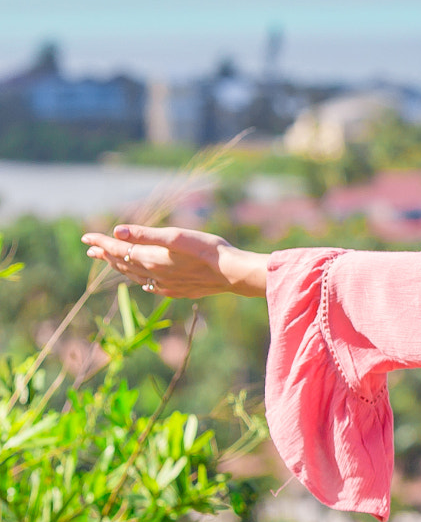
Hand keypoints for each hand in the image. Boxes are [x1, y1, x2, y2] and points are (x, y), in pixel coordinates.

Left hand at [81, 225, 267, 298]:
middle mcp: (154, 273)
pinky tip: (142, 281)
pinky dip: (140, 280)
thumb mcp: (176, 236)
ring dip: (119, 267)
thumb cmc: (208, 249)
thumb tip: (116, 231)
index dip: (101, 242)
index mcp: (151, 258)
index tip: (86, 237)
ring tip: (110, 261)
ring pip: (134, 275)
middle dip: (106, 255)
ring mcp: (166, 284)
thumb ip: (145, 235)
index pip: (118, 248)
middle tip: (92, 249)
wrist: (233, 273)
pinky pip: (151, 286)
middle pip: (123, 263)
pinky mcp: (178, 290)